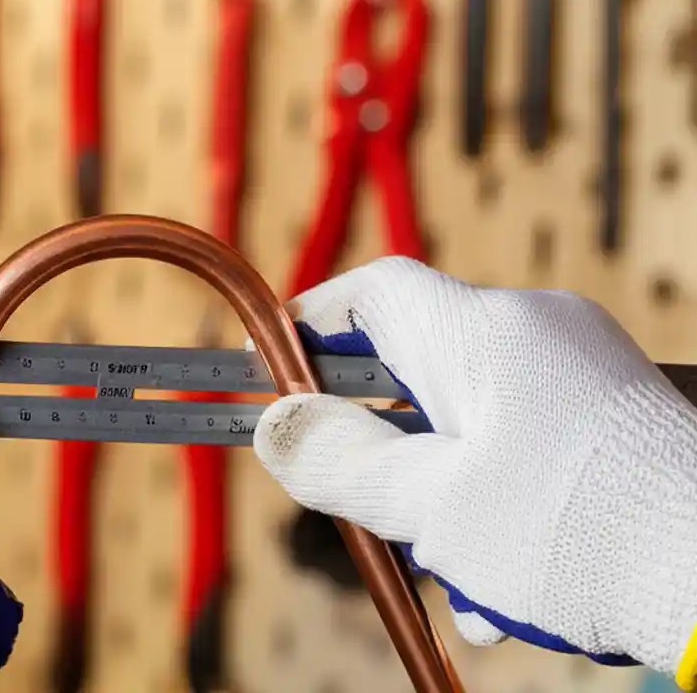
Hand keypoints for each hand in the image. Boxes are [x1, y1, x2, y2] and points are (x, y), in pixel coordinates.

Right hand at [253, 257, 696, 682]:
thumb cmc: (583, 536)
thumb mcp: (433, 508)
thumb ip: (338, 462)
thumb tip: (275, 426)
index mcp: (488, 333)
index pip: (370, 294)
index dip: (307, 326)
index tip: (265, 368)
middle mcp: (538, 333)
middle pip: (416, 372)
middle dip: (384, 453)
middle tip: (373, 518)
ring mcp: (582, 374)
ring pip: (469, 425)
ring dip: (445, 501)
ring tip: (468, 583)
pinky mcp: (613, 418)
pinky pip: (524, 447)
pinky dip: (499, 507)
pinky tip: (511, 584)